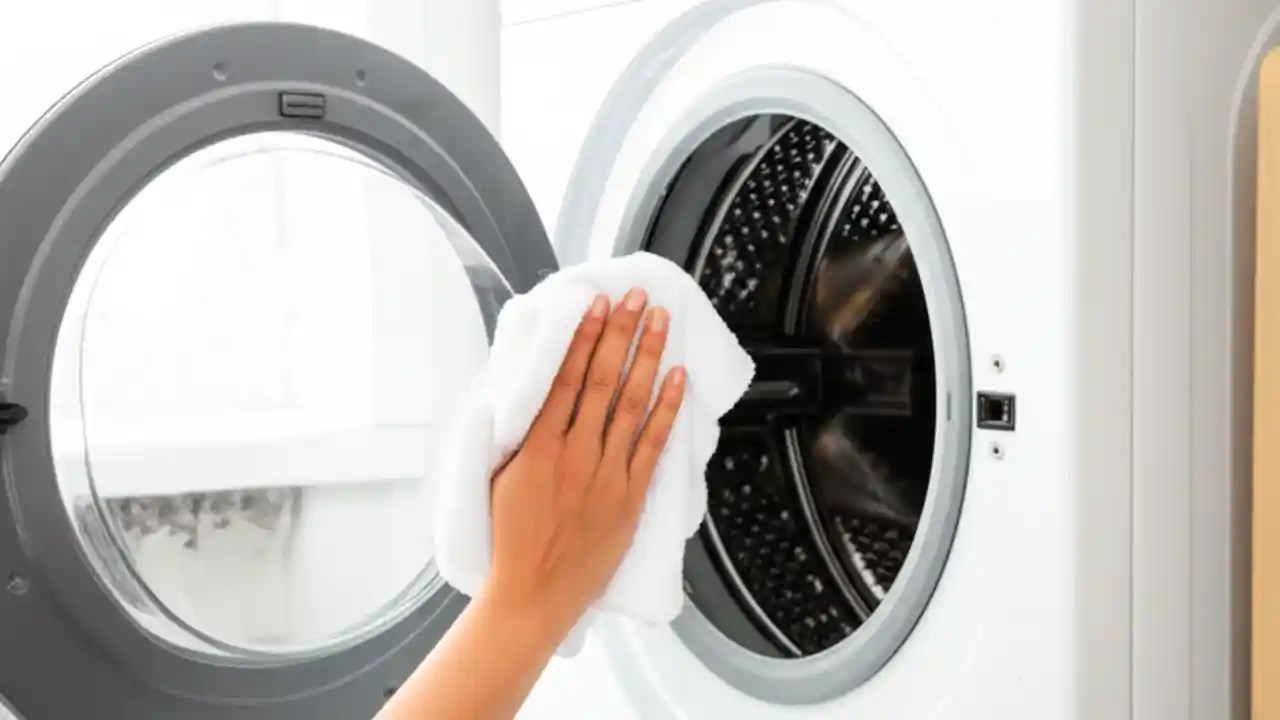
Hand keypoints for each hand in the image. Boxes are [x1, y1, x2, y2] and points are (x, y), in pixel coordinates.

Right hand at [482, 288, 686, 634]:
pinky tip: (677, 378)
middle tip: (636, 296)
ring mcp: (606, 474)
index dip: (584, 336)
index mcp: (537, 447)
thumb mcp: (499, 477)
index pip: (565, 377)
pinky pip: (653, 444)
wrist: (531, 595)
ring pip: (632, 403)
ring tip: (660, 321)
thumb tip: (527, 392)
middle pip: (603, 379)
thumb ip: (518, 434)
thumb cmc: (511, 539)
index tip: (596, 304)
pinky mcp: (629, 496)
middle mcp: (575, 453)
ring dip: (648, 357)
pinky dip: (667, 409)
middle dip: (621, 332)